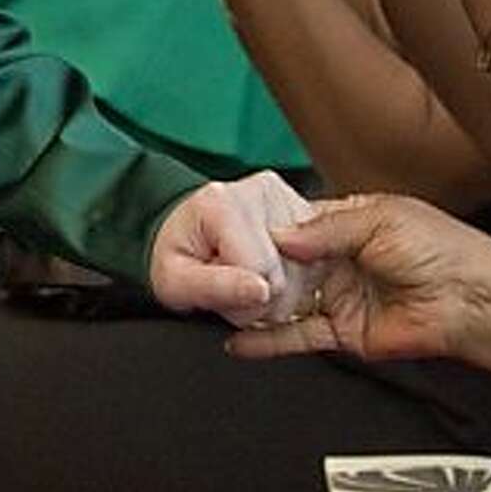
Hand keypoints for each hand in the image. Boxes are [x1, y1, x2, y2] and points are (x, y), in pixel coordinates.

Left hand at [149, 166, 311, 324]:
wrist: (184, 234)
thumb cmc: (176, 257)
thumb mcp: (175, 282)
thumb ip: (215, 288)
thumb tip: (262, 292)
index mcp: (223, 203)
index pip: (258, 271)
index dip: (240, 300)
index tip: (218, 289)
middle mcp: (261, 191)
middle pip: (285, 277)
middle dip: (258, 299)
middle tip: (230, 283)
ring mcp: (288, 197)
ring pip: (305, 276)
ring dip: (276, 293)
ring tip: (245, 276)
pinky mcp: (306, 210)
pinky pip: (316, 266)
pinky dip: (293, 280)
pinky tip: (266, 270)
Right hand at [225, 190, 489, 365]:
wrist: (473, 301)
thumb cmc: (443, 251)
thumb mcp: (379, 220)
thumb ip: (325, 229)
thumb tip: (279, 235)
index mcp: (347, 223)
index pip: (293, 224)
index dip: (263, 228)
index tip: (231, 231)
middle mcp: (338, 260)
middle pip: (282, 263)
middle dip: (252, 266)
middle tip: (220, 266)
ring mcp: (338, 296)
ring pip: (284, 301)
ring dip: (255, 301)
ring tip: (218, 300)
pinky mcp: (342, 332)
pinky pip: (298, 336)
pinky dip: (267, 341)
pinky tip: (238, 339)